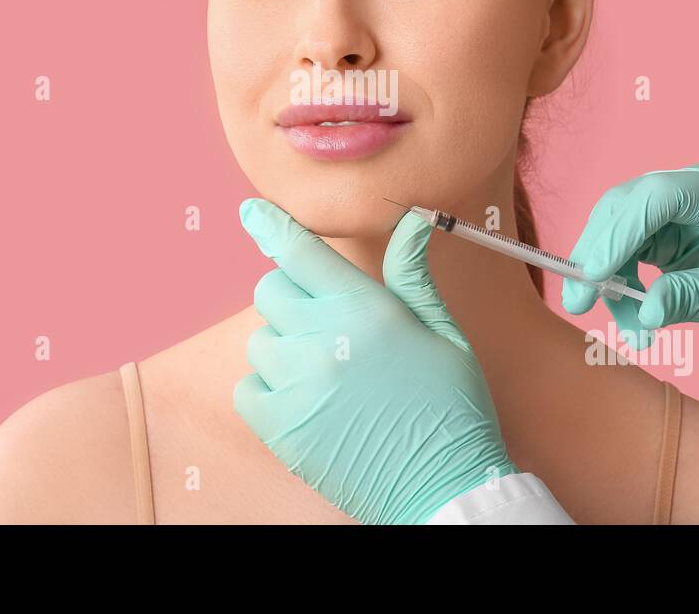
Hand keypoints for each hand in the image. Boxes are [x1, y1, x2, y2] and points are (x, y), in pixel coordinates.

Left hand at [233, 198, 516, 523]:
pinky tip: (311, 404)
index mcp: (364, 309)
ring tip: (330, 376)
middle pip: (270, 291)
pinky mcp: (280, 427)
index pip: (300, 252)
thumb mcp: (441, 331)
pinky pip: (247, 388)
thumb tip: (411, 220)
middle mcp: (323, 340)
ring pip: (260, 342)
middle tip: (330, 328)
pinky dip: (269, 392)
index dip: (270, 225)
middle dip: (294, 300)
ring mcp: (297, 385)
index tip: (250, 211)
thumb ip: (410, 274)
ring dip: (285, 350)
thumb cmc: (451, 405)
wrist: (446, 488)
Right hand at [561, 162, 698, 408]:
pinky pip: (626, 254)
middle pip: (626, 207)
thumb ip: (695, 298)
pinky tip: (636, 319)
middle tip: (579, 305)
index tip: (594, 274)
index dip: (620, 231)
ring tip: (630, 331)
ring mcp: (677, 213)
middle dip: (597, 254)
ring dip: (607, 278)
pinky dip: (621, 286)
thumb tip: (646, 311)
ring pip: (617, 232)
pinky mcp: (666, 237)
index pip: (658, 195)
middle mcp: (694, 191)